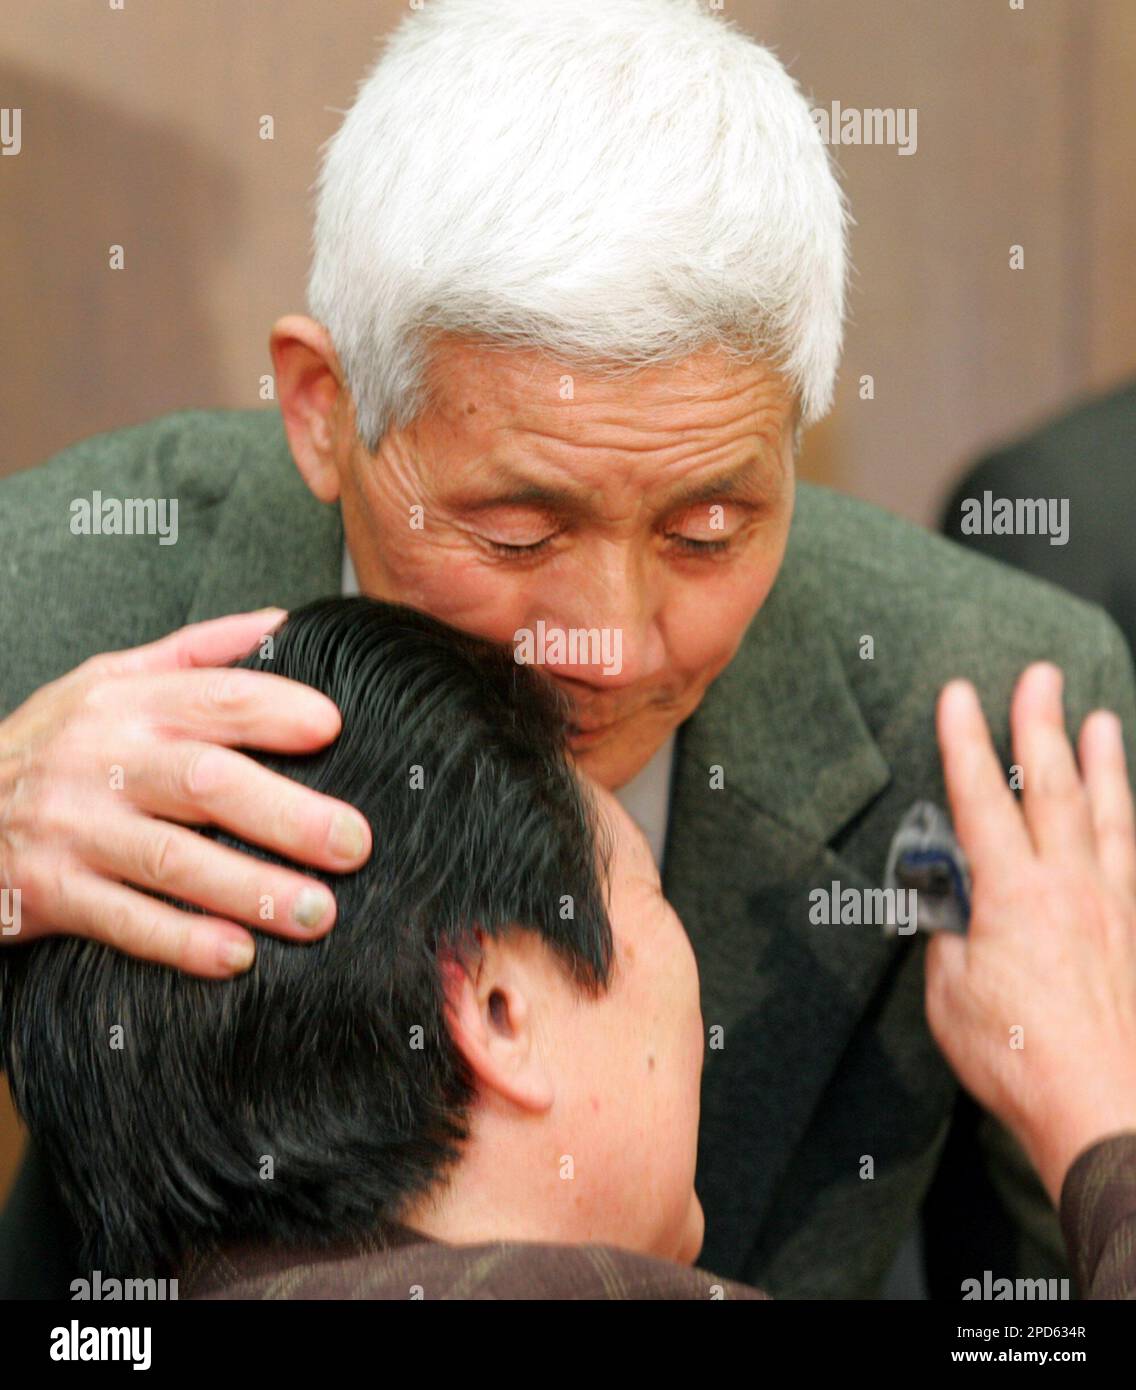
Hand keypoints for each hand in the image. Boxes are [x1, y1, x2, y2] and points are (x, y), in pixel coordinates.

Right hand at [0, 609, 371, 977]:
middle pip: (206, 782)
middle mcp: (103, 761)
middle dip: (287, 814)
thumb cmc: (51, 745)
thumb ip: (197, 654)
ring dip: (250, 888)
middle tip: (352, 843)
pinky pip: (125, 921)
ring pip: (172, 860)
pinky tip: (236, 956)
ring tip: (314, 912)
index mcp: (129, 703)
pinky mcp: (50, 892)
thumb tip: (283, 625)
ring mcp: (76, 828)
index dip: (276, 710)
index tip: (334, 729)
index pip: (215, 697)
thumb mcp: (109, 680)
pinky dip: (182, 941)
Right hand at [926, 662, 1135, 1204]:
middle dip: (1040, 724)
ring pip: (1108, 815)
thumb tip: (954, 913)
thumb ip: (950, 940)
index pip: (980, 800)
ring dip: (1101, 761)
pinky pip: (1135, 858)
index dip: (965, 742)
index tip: (957, 695)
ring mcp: (1114, 908)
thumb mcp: (951, 997)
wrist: (1104, 1110)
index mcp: (1014, 896)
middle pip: (1054, 788)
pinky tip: (1128, 811)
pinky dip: (1129, 823)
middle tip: (1040, 676)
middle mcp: (1071, 888)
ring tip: (1099, 719)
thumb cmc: (1021, 1059)